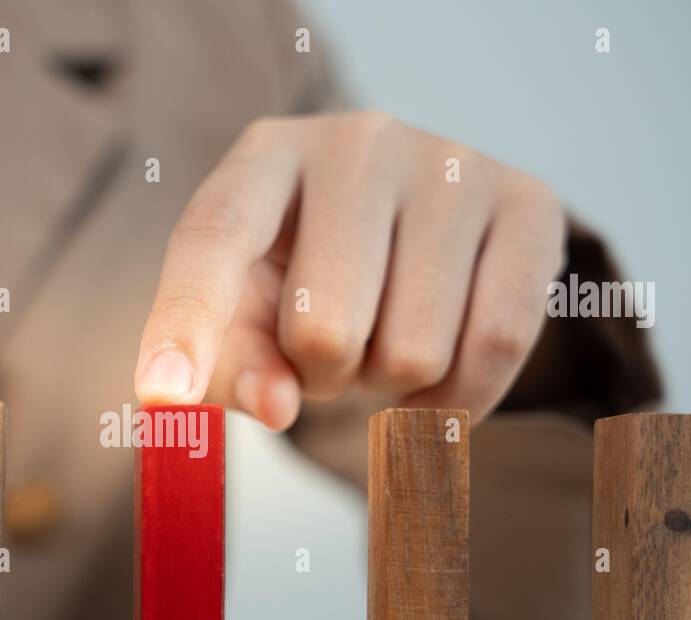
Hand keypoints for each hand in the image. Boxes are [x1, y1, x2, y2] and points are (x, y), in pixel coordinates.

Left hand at [133, 112, 566, 428]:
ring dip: (388, 384)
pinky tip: (437, 375)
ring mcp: (451, 164)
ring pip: (413, 350)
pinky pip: (496, 345)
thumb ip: (233, 367)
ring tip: (382, 339)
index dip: (184, 326)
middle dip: (320, 374)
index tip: (160, 398)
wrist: (416, 230)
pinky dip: (458, 397)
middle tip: (328, 351)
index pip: (213, 241)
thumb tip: (275, 406)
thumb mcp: (246, 316)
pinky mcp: (530, 203)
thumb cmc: (308, 280)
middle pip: (325, 328)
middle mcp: (358, 142)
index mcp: (264, 157)